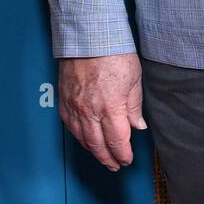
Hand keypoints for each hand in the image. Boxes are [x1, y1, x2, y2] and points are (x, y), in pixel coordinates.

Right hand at [58, 53, 145, 170]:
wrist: (88, 38)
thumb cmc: (114, 53)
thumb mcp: (134, 78)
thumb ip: (134, 106)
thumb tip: (138, 126)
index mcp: (111, 106)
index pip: (118, 140)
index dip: (123, 154)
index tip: (128, 160)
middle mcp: (90, 111)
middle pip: (99, 144)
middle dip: (108, 158)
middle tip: (116, 165)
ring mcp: (75, 107)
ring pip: (83, 139)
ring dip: (94, 151)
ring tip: (103, 158)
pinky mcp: (65, 101)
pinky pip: (71, 127)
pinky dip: (79, 138)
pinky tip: (86, 140)